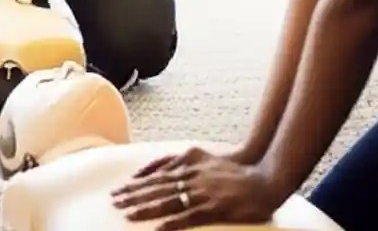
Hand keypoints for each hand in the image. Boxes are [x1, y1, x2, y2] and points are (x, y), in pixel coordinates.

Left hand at [111, 147, 280, 228]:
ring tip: (127, 214)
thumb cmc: (231, 166)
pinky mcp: (215, 208)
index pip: (154, 175)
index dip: (134, 183)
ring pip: (168, 201)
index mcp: (187, 163)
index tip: (117, 190)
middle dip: (132, 195)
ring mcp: (202, 192)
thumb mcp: (200, 154)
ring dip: (146, 208)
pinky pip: (189, 217)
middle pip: (156, 187)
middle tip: (113, 202)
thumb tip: (152, 168)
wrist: (263, 174)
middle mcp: (191, 176)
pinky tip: (158, 229)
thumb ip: (176, 159)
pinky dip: (173, 223)